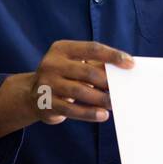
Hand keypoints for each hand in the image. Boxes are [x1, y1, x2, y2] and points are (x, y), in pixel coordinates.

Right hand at [0, 40, 133, 139]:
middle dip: (108, 82)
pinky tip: (102, 114)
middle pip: (87, 71)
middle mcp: (51, 64)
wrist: (32, 95)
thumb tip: (122, 72)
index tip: (130, 63)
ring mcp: (46, 83)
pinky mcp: (46, 103)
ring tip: (114, 103)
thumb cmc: (63, 77)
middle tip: (123, 90)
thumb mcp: (74, 64)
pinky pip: (71, 110)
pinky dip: (89, 113)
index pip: (92, 48)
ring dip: (101, 99)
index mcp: (61, 49)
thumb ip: (95, 66)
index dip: (113, 55)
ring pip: (80, 91)